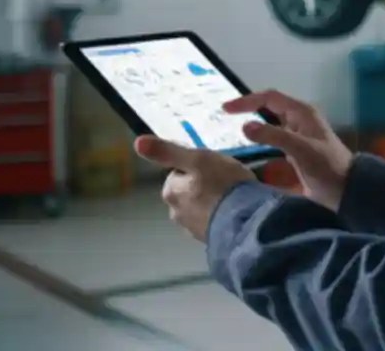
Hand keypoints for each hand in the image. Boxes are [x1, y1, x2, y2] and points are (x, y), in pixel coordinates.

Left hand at [134, 136, 255, 242]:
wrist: (246, 222)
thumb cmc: (223, 185)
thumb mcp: (197, 159)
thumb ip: (169, 151)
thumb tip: (138, 143)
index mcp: (170, 191)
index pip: (178, 173)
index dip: (197, 167)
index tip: (214, 167)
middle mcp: (175, 212)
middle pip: (188, 192)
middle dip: (202, 186)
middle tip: (225, 182)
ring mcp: (192, 229)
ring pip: (200, 208)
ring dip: (212, 203)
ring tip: (233, 197)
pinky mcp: (209, 240)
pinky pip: (212, 222)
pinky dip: (221, 216)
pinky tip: (235, 211)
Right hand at [225, 90, 353, 211]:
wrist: (346, 190)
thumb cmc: (326, 167)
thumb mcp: (300, 149)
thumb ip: (273, 136)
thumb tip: (245, 126)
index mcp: (302, 113)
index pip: (270, 98)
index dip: (247, 101)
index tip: (225, 109)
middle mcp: (299, 119)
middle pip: (269, 106)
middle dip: (248, 107)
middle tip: (224, 116)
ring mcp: (298, 134)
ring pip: (271, 121)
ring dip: (253, 121)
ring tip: (231, 127)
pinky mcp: (296, 150)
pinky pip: (274, 137)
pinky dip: (260, 137)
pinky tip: (249, 145)